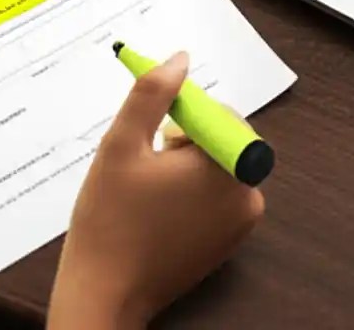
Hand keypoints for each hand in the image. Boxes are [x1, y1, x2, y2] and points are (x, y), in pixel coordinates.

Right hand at [48, 52, 265, 328]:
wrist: (106, 294)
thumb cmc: (110, 223)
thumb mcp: (121, 145)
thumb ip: (152, 94)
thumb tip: (179, 60)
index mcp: (229, 169)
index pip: (223, 115)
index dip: (186, 115)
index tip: (155, 129)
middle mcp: (247, 196)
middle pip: (224, 140)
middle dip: (187, 139)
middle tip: (148, 158)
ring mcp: (241, 224)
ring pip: (218, 166)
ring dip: (187, 164)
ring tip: (148, 185)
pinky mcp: (229, 242)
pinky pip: (217, 196)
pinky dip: (191, 191)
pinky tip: (157, 206)